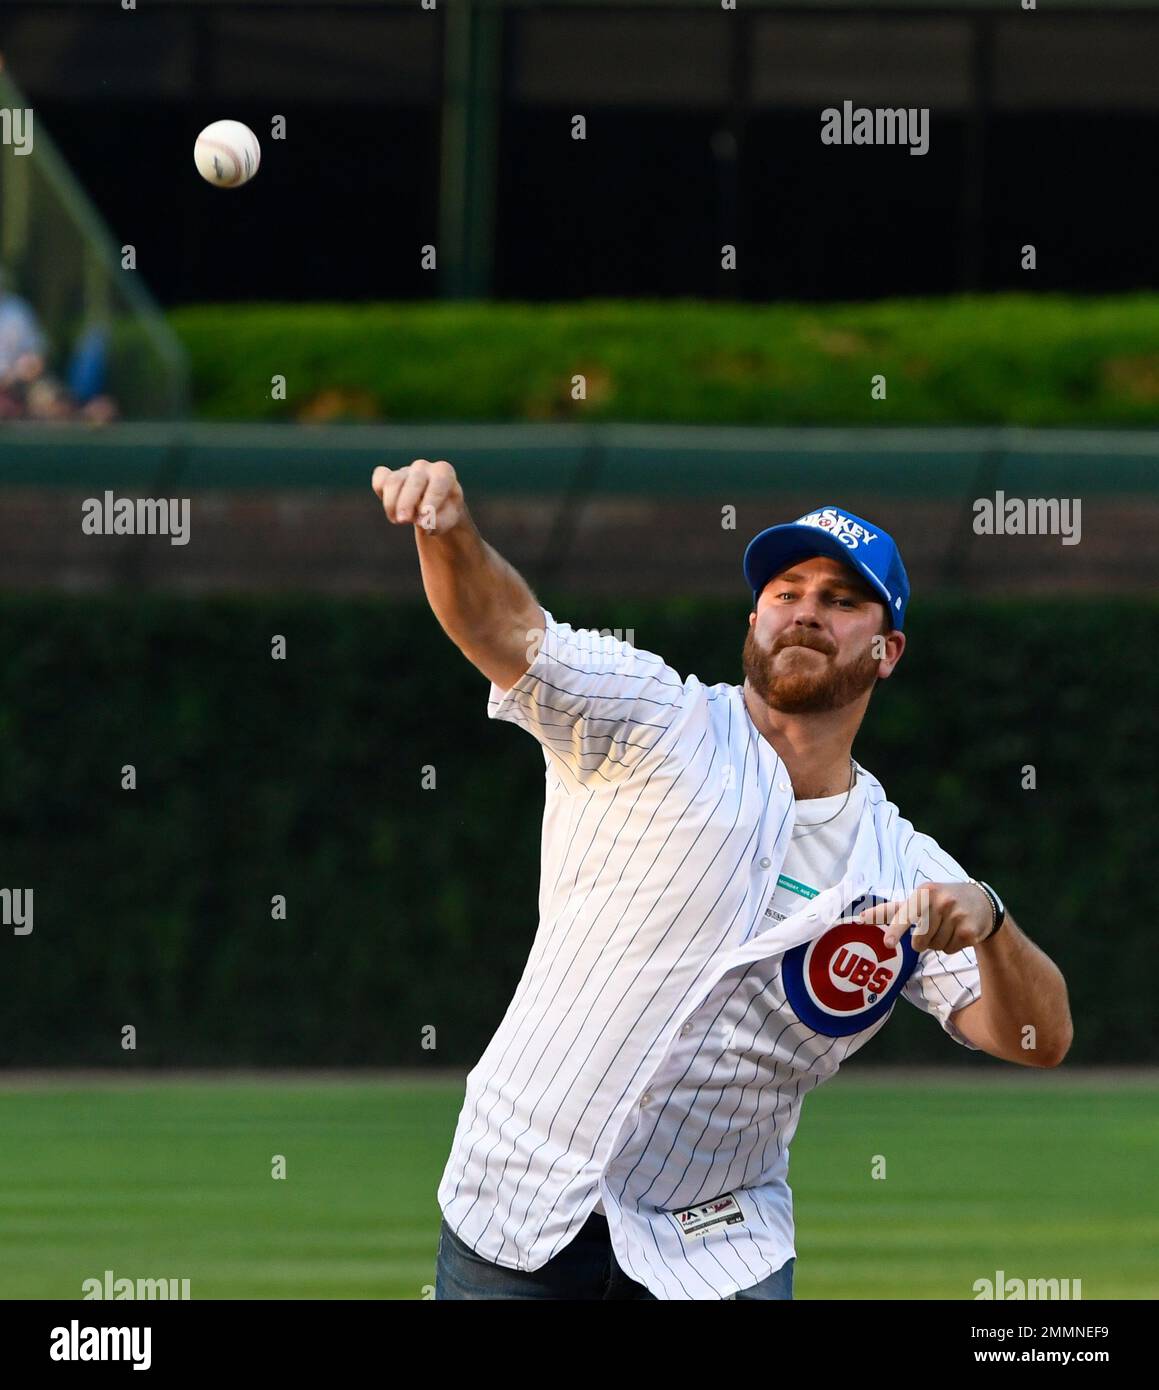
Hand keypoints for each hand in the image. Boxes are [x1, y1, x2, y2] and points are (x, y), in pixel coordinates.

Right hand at [372, 459, 464, 534]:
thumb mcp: (448, 520)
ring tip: (397, 521)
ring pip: (393, 482)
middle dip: (406, 502)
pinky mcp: (389, 475)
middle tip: (403, 521)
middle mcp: (424, 467)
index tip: (424, 522)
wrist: (435, 508)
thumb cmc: (444, 513)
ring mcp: (405, 470)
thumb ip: (438, 522)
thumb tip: (421, 523)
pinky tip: (390, 510)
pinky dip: (380, 492)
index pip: (438, 483)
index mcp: (444, 472)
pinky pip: (380, 478)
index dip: (430, 503)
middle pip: (414, 481)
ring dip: (392, 504)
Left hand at [853, 881, 994, 952]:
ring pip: (934, 947)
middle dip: (923, 939)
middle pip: (918, 941)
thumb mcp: (918, 899)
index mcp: (924, 893)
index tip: (888, 943)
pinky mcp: (969, 931)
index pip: (906, 914)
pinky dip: (952, 945)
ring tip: (948, 925)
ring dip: (938, 942)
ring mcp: (956, 916)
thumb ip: (890, 911)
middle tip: (933, 925)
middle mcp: (940, 902)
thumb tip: (859, 917)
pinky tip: (959, 930)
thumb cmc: (939, 901)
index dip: (895, 929)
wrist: (981, 902)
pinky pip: (949, 950)